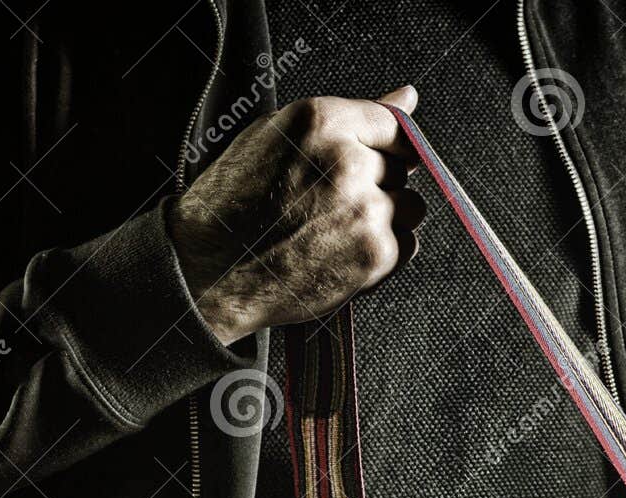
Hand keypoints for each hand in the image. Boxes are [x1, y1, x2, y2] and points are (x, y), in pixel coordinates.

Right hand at [166, 86, 427, 344]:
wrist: (213, 272)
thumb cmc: (236, 205)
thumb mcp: (278, 138)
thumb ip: (350, 117)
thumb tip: (407, 96)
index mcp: (321, 121)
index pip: (393, 124)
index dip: (388, 147)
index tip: (381, 160)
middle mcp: (348, 161)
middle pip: (401, 168)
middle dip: (377, 184)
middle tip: (331, 204)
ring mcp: (366, 210)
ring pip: (412, 206)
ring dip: (387, 218)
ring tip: (338, 229)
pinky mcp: (376, 252)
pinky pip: (408, 245)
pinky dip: (385, 252)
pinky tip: (343, 253)